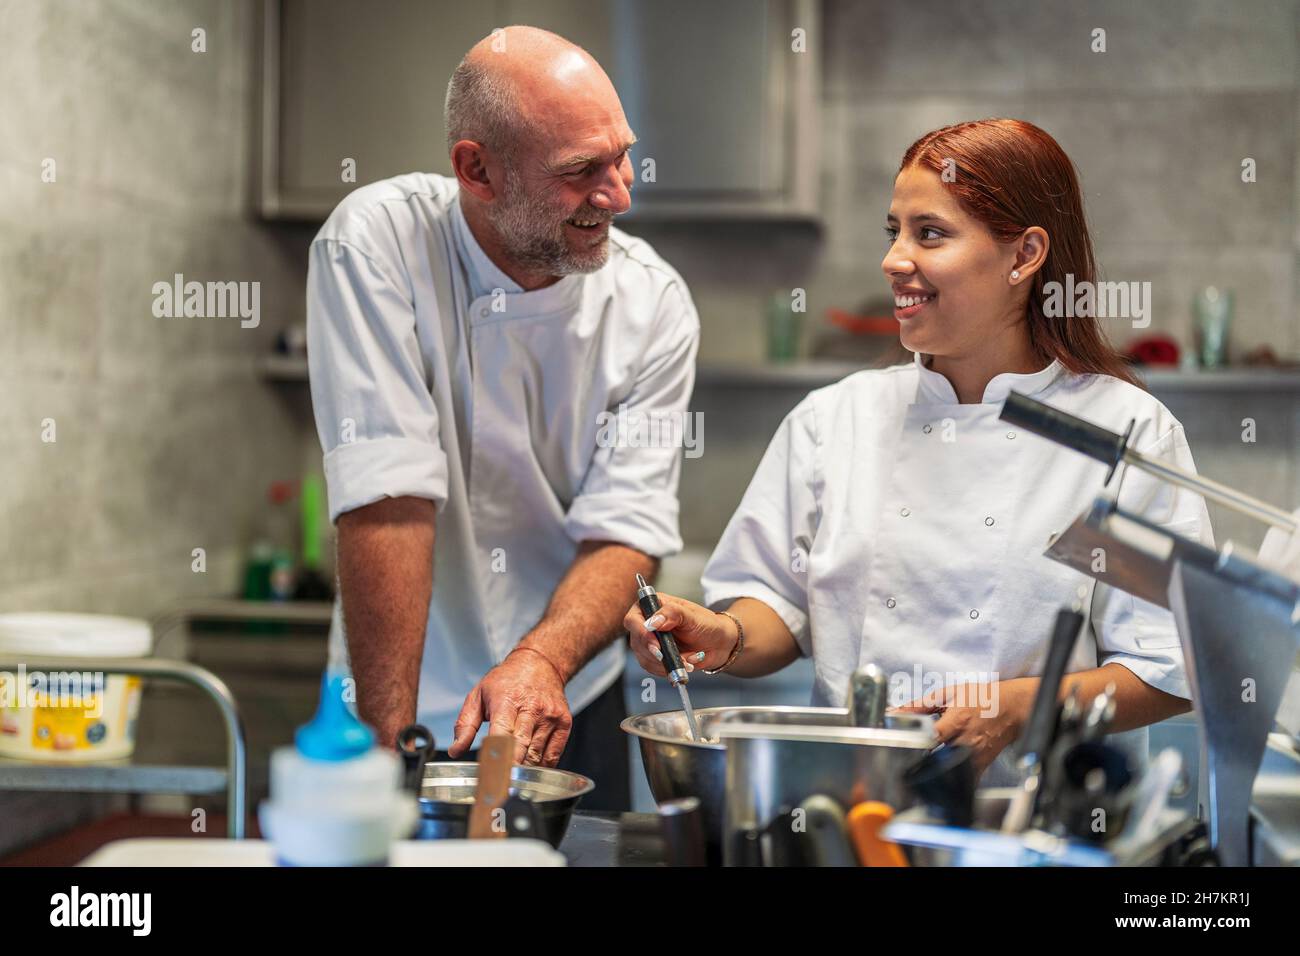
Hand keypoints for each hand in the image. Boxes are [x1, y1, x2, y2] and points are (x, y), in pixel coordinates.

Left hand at [448, 649, 571, 765]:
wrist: (540, 664)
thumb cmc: (507, 681)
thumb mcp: (478, 695)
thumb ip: (466, 725)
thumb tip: (456, 750)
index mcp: (507, 701)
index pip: (502, 734)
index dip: (497, 756)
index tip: (491, 776)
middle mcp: (532, 709)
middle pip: (522, 748)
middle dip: (510, 769)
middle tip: (500, 787)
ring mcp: (550, 716)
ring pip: (537, 755)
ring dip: (524, 769)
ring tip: (512, 776)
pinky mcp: (564, 723)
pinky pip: (553, 755)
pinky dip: (541, 766)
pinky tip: (530, 767)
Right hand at [622, 593, 737, 676]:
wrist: (719, 643)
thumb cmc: (706, 624)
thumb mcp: (692, 615)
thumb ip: (673, 613)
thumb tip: (653, 622)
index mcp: (653, 606)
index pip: (633, 619)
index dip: (641, 633)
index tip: (656, 644)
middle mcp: (647, 624)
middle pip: (637, 641)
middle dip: (656, 653)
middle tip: (672, 657)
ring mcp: (651, 643)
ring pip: (644, 658)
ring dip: (666, 663)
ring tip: (687, 660)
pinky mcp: (656, 658)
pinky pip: (654, 669)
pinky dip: (670, 669)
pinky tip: (686, 664)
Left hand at [896, 679, 1032, 777]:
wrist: (1012, 709)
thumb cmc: (982, 698)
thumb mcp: (949, 693)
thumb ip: (920, 705)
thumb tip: (895, 712)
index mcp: (957, 720)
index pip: (934, 737)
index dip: (917, 743)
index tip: (902, 747)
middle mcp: (967, 741)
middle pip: (937, 757)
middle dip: (920, 760)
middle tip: (906, 761)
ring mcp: (975, 756)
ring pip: (949, 771)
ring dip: (933, 770)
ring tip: (921, 768)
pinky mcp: (981, 765)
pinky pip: (962, 779)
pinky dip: (950, 779)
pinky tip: (940, 775)